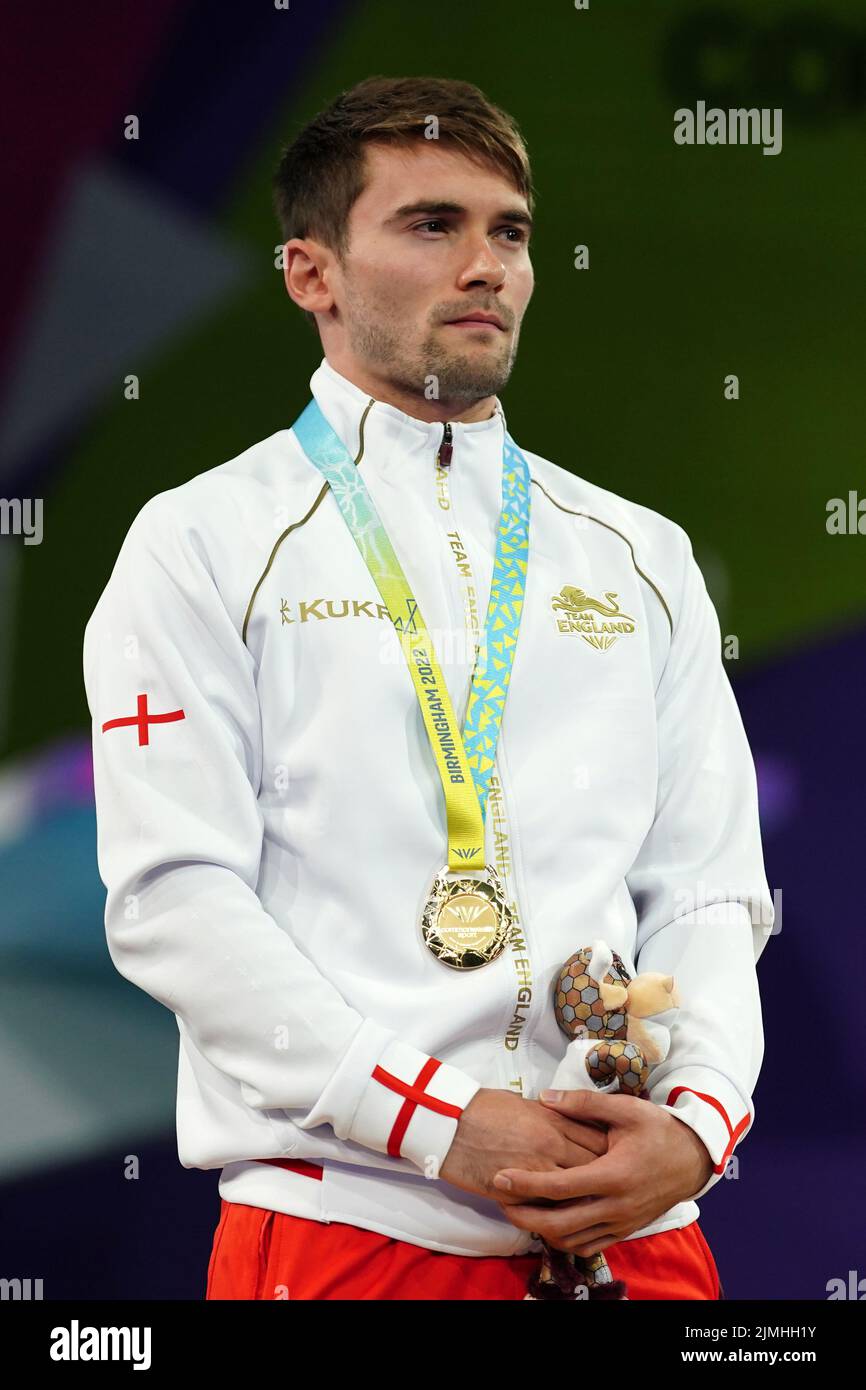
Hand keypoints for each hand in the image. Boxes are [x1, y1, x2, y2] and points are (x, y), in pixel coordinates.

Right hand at [438, 1088, 608, 1202]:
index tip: (616, 1156)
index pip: (598, 1139)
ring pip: (574, 1194)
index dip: (611, 1151)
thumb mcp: (524, 1103)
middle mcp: (552, 1147)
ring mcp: (535, 1173)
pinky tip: (561, 1214)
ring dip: (582, 1199)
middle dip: (604, 1177)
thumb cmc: (484, 1107)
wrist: (450, 1122)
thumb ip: (550, 1115)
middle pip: (593, 1168)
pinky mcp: (516, 1193)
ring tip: (590, 1204)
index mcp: (554, 1121)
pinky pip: (546, 1208)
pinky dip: (556, 1212)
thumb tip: (566, 1121)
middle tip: (609, 1184)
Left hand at [489, 1089, 714, 1255]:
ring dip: (541, 1231)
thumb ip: (583, 1104)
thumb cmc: (658, 1130)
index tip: (500, 1177)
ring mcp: (621, 1223)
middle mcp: (616, 1206)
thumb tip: (544, 1097)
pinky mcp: (625, 1231)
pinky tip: (548, 1223)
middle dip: (524, 1216)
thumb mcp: (625, 1109)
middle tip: (501, 1201)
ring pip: (572, 1240)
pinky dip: (564, 1240)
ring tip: (519, 1211)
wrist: (693, 1159)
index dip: (526, 1184)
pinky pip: (589, 1246)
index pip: (560, 1186)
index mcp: (613, 1175)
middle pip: (560, 1223)